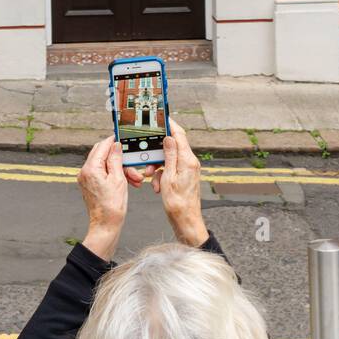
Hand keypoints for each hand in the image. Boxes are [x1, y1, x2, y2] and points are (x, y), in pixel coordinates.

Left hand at [78, 136, 130, 260]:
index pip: (102, 146)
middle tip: (133, 166)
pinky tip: (128, 183)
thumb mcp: (118, 179)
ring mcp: (86, 179)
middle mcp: (85, 172)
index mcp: (90, 168)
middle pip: (103, 155)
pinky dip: (115, 176)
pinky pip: (103, 174)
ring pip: (106, 166)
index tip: (123, 138)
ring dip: (121, 169)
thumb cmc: (112, 207)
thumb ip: (116, 159)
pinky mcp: (90, 185)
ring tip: (135, 179)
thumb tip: (116, 145)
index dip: (114, 141)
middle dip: (120, 159)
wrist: (105, 226)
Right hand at [149, 121, 207, 246]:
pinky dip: (162, 175)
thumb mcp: (168, 177)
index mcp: (188, 160)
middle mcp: (190, 162)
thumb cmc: (178, 203)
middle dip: (157, 153)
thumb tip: (169, 138)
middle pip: (172, 147)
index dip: (170, 125)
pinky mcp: (185, 177)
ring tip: (151, 178)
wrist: (185, 220)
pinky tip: (157, 186)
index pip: (179, 135)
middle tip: (149, 162)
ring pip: (169, 160)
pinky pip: (170, 169)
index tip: (161, 117)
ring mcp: (188, 169)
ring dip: (158, 167)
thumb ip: (169, 155)